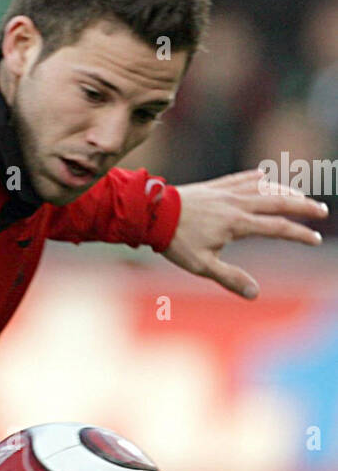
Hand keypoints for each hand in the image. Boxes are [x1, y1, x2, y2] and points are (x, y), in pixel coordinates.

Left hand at [165, 169, 327, 297]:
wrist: (151, 213)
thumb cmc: (175, 241)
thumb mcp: (201, 265)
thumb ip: (230, 278)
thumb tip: (255, 294)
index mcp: (237, 223)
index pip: (276, 228)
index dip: (298, 234)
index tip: (314, 240)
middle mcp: (236, 203)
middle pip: (277, 202)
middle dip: (302, 206)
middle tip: (321, 210)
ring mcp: (226, 192)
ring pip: (263, 188)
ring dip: (284, 191)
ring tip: (300, 197)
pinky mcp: (214, 186)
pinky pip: (241, 178)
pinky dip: (256, 177)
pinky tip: (264, 176)